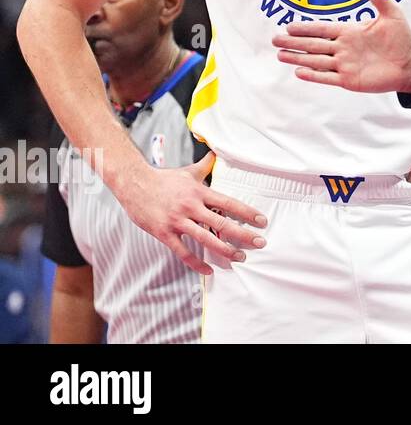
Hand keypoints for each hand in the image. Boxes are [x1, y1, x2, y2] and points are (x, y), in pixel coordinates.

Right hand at [116, 152, 267, 275]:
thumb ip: (205, 165)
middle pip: (222, 223)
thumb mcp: (188, 171)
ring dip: (225, 250)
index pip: (229, 203)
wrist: (134, 184)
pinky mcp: (164, 233)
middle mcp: (191, 207)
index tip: (262, 221)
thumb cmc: (164, 179)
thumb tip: (217, 153)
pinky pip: (183, 252)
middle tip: (260, 242)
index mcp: (200, 192)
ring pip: (206, 239)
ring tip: (240, 258)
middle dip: (243, 234)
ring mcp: (178, 221)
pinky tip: (209, 270)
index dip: (247, 213)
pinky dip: (197, 263)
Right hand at [272, 0, 410, 92]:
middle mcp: (343, 48)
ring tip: (280, 55)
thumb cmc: (402, 39)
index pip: (322, 29)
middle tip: (274, 40)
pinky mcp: (349, 80)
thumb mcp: (392, 13)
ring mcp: (345, 65)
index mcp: (349, 32)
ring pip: (316, 61)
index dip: (305, 28)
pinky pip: (328, 77)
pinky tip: (299, 72)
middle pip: (313, 45)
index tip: (288, 26)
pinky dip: (314, 75)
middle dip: (294, 43)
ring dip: (298, 58)